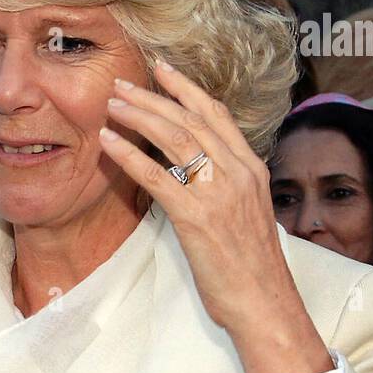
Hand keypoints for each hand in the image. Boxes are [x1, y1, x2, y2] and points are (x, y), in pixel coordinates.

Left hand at [97, 60, 331, 372]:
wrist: (265, 303)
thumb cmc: (252, 266)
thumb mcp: (247, 213)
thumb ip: (226, 184)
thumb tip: (195, 167)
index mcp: (251, 168)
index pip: (216, 115)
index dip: (186, 89)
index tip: (161, 69)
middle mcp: (238, 172)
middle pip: (190, 119)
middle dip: (152, 97)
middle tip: (121, 85)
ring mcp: (218, 192)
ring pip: (174, 138)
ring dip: (138, 116)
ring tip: (112, 104)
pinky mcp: (196, 217)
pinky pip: (156, 175)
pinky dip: (128, 154)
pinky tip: (107, 142)